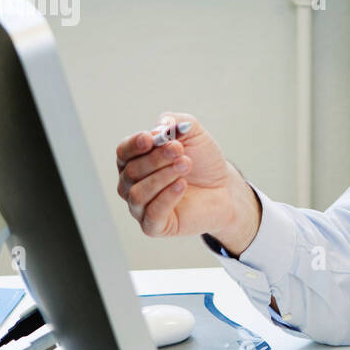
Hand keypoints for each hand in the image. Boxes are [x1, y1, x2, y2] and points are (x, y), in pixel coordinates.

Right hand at [115, 112, 259, 250]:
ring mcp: (140, 207)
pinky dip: (166, 197)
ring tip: (186, 165)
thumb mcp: (192, 134)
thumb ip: (175, 123)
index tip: (151, 138)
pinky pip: (151, 214)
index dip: (135, 145)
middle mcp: (131, 184)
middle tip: (179, 150)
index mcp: (135, 161)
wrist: (225, 188)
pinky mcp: (154, 226)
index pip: (123, 152)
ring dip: (163, 177)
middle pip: (132, 171)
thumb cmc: (203, 161)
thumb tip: (159, 127)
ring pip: (138, 193)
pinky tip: (182, 185)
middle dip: (156, 159)